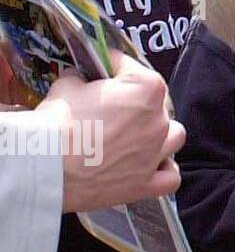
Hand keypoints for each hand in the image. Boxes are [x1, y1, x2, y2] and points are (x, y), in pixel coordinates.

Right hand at [40, 53, 184, 212]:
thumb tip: (79, 78)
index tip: (106, 69)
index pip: (135, 70)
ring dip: (159, 134)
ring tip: (137, 135)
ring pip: (173, 137)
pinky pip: (170, 177)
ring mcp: (155, 153)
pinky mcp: (145, 183)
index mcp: (146, 90)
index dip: (116, 68)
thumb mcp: (66, 86)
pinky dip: (162, 171)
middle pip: (156, 105)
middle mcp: (158, 121)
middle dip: (136, 104)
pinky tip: (150, 167)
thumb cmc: (56, 127)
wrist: (45, 167)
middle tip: (112, 107)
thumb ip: (80, 78)